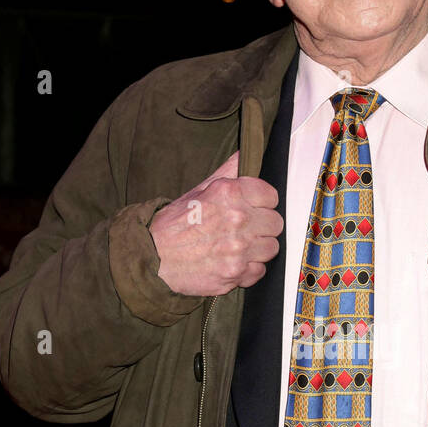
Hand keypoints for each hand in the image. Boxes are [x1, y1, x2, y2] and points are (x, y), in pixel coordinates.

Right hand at [149, 152, 282, 295]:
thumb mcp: (200, 189)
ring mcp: (237, 249)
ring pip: (271, 248)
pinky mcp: (234, 273)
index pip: (271, 196)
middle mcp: (237, 220)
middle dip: (262, 226)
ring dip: (257, 249)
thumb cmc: (174, 223)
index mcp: (229, 193)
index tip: (254, 208)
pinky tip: (232, 263)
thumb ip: (228, 172)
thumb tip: (246, 153)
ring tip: (237, 247)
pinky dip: (247, 270)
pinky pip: (259, 271)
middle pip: (275, 223)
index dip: (263, 202)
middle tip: (246, 229)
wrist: (152, 256)